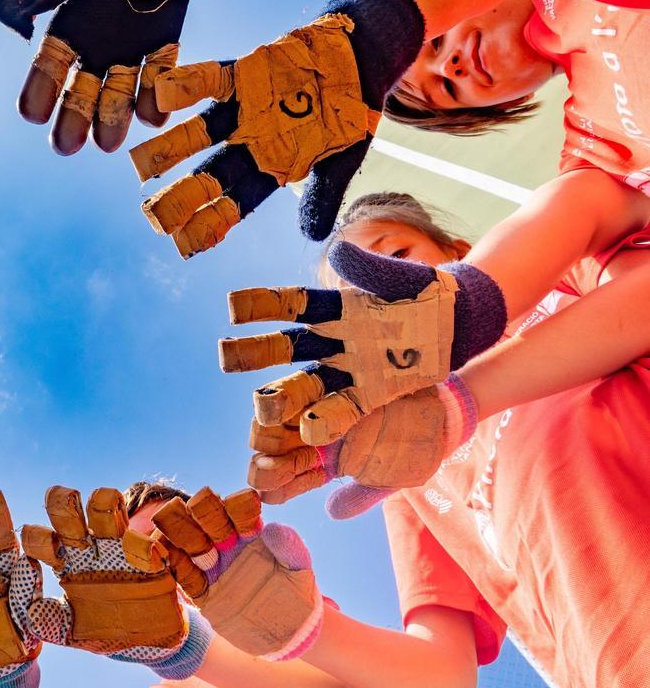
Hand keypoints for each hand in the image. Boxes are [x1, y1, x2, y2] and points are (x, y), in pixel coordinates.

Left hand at [20, 486, 211, 678]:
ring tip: (105, 500)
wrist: (147, 642)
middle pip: (70, 513)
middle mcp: (90, 547)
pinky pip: (151, 540)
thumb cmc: (103, 629)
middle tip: (60, 497)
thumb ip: (50, 622)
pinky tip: (148, 552)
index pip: (43, 540)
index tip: (31, 538)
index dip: (36, 537)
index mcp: (66, 561)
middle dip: (63, 503)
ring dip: (105, 501)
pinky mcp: (154, 557)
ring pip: (108, 510)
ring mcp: (121, 546)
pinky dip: (147, 543)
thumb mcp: (72, 631)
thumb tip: (30, 614)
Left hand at [131, 0, 425, 246]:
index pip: (236, 203)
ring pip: (199, 133)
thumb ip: (324, 193)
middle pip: (209, 175)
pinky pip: (210, 79)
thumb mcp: (344, 157)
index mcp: (272, 168)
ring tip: (138, 165)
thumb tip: (311, 235)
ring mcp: (243, 110)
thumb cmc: (351, 112)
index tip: (182, 244)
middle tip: (151, 216)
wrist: (360, 54)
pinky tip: (162, 96)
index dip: (210, 222)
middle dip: (181, 196)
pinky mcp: (243, 73)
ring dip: (170, 147)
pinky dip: (187, 86)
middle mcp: (249, 142)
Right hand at [151, 487, 322, 660]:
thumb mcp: (301, 573)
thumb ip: (291, 549)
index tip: (246, 530)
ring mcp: (208, 563)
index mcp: (250, 530)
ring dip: (182, 535)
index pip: (235, 504)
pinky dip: (169, 564)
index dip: (235, 508)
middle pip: (200, 509)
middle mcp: (225, 540)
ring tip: (202, 557)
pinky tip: (175, 566)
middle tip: (217, 539)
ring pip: (180, 533)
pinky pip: (176, 570)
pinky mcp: (198, 589)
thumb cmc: (298, 597)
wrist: (287, 634)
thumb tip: (271, 527)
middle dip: (203, 516)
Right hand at [218, 242, 503, 443]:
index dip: (260, 305)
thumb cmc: (426, 291)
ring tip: (259, 409)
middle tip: (227, 356)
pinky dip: (326, 422)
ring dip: (281, 397)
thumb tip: (338, 253)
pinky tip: (305, 434)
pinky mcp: (370, 394)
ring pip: (305, 384)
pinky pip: (342, 411)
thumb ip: (369, 268)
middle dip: (254, 352)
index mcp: (335, 306)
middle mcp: (333, 339)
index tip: (231, 307)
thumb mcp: (400, 276)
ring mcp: (349, 369)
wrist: (460, 321)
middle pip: (285, 348)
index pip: (291, 305)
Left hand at [248, 376, 476, 518]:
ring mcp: (321, 405)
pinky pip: (304, 385)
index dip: (272, 487)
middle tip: (264, 466)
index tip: (265, 495)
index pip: (287, 479)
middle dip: (263, 458)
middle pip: (273, 446)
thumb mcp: (390, 480)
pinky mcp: (333, 379)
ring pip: (279, 415)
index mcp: (324, 462)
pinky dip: (292, 394)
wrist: (444, 415)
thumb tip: (332, 513)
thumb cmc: (416, 452)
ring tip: (266, 432)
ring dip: (267, 425)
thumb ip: (361, 496)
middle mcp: (315, 434)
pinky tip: (282, 403)